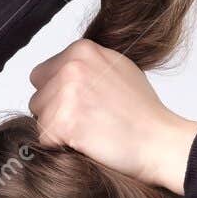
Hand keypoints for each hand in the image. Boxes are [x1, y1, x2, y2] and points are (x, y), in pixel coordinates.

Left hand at [28, 39, 196, 194]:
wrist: (158, 141)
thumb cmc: (144, 112)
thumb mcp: (117, 69)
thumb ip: (87, 65)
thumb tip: (60, 71)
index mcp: (82, 50)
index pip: (42, 75)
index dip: (58, 95)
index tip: (82, 105)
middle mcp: (71, 67)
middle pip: (37, 97)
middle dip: (55, 112)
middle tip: (86, 122)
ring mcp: (67, 94)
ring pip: (39, 118)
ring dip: (58, 131)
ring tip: (89, 132)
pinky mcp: (64, 122)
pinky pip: (44, 139)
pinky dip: (60, 147)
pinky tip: (86, 142)